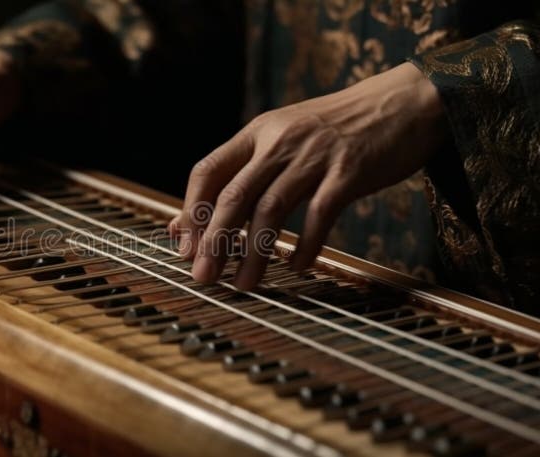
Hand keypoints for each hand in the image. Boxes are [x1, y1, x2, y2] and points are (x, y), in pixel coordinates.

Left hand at [170, 63, 447, 288]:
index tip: (185, 247)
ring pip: (271, 211)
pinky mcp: (349, 172)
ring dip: (254, 253)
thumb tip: (203, 214)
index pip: (208, 171)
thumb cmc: (337, 128)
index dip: (191, 211)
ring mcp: (314, 156)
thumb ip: (247, 170)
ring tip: (244, 285)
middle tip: (203, 276)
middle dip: (214, 242)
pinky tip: (296, 266)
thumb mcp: (285, 136)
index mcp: (257, 132)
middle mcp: (279, 141)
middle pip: (233, 196)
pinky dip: (305, 245)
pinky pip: (319, 214)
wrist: (403, 102)